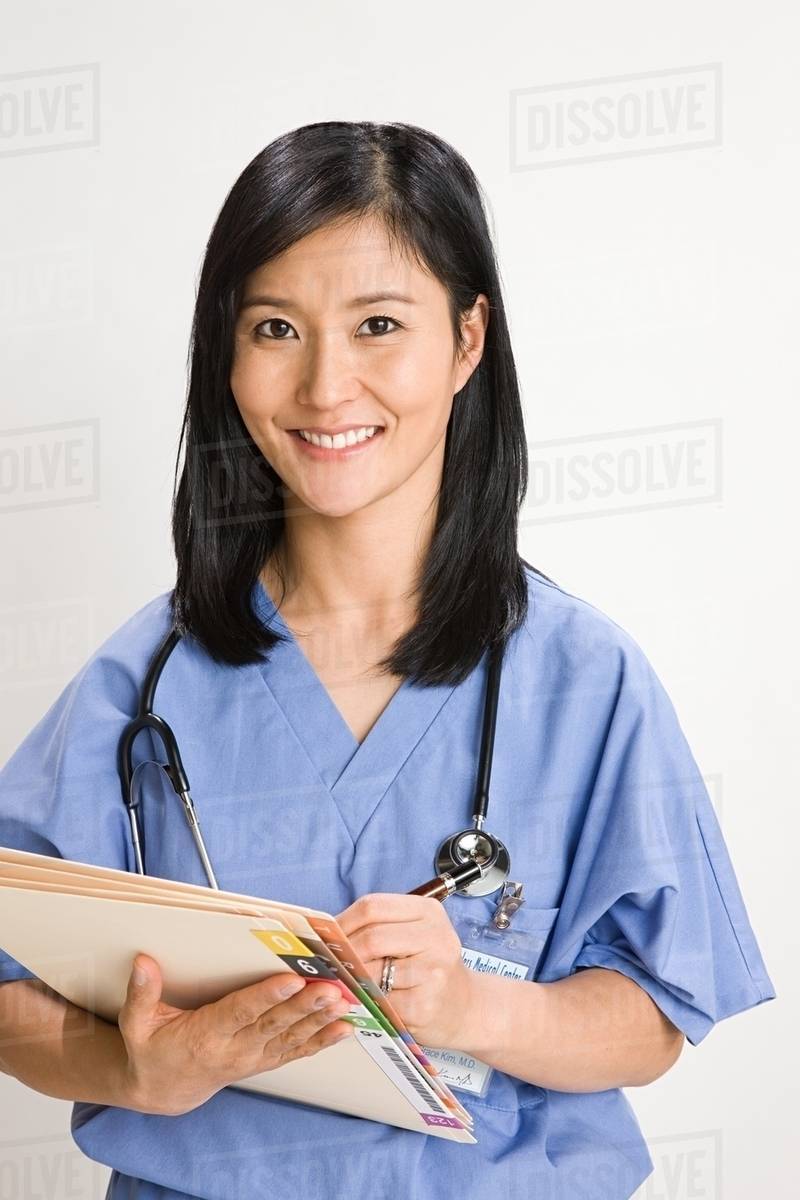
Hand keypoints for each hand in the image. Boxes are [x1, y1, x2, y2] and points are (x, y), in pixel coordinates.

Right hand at [117, 954, 353, 1115]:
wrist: (163, 1089)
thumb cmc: (151, 1051)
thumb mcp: (137, 1024)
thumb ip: (141, 992)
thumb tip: (144, 961)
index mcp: (205, 1037)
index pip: (239, 1013)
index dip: (266, 997)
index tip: (290, 980)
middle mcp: (233, 1050)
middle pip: (273, 1026)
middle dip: (304, 1007)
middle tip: (330, 989)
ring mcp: (252, 1058)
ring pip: (290, 1039)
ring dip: (319, 1021)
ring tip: (344, 1003)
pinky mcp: (263, 1061)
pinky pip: (296, 1052)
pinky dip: (322, 1040)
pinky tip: (344, 1028)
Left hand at [335, 893, 475, 1047]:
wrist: (466, 1008)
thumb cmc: (430, 968)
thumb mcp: (414, 935)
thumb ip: (378, 928)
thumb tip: (329, 932)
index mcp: (428, 912)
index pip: (373, 907)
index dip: (342, 921)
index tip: (326, 935)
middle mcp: (436, 937)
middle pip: (372, 937)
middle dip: (344, 952)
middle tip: (329, 962)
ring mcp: (432, 972)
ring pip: (372, 971)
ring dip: (351, 978)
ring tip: (343, 980)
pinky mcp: (424, 1006)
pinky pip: (380, 1001)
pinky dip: (365, 1001)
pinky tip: (364, 1000)